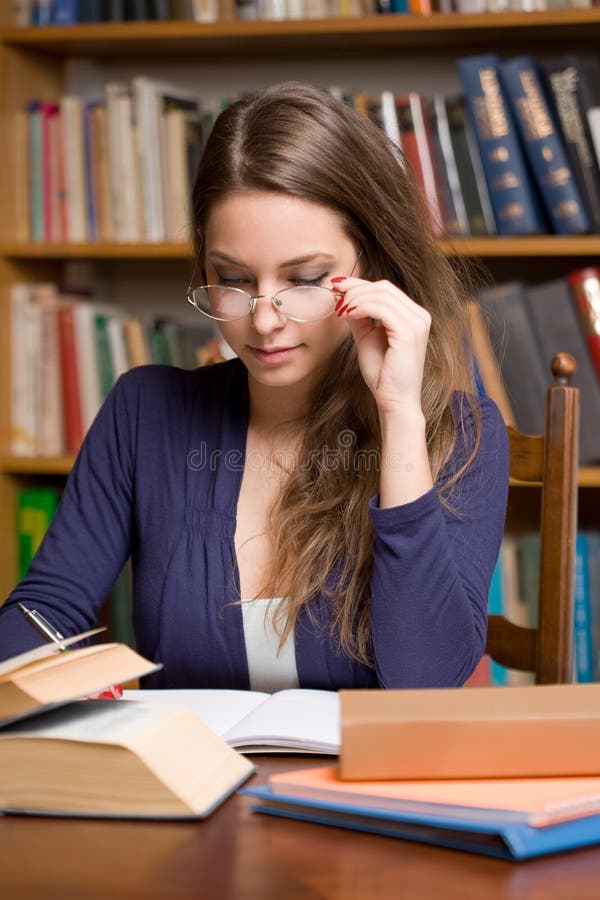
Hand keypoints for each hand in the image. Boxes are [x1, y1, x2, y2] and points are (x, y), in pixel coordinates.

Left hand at [332, 277, 430, 417]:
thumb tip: (344, 300)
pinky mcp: (408, 332)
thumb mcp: (367, 339)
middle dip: (355, 288)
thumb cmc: (384, 375)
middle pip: (383, 287)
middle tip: (334, 295)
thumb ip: (360, 319)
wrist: (395, 401)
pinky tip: (347, 314)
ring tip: (339, 309)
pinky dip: (360, 307)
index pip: (385, 289)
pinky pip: (380, 309)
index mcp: (413, 316)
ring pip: (381, 295)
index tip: (336, 285)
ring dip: (354, 298)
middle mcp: (419, 316)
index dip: (359, 284)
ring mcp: (417, 323)